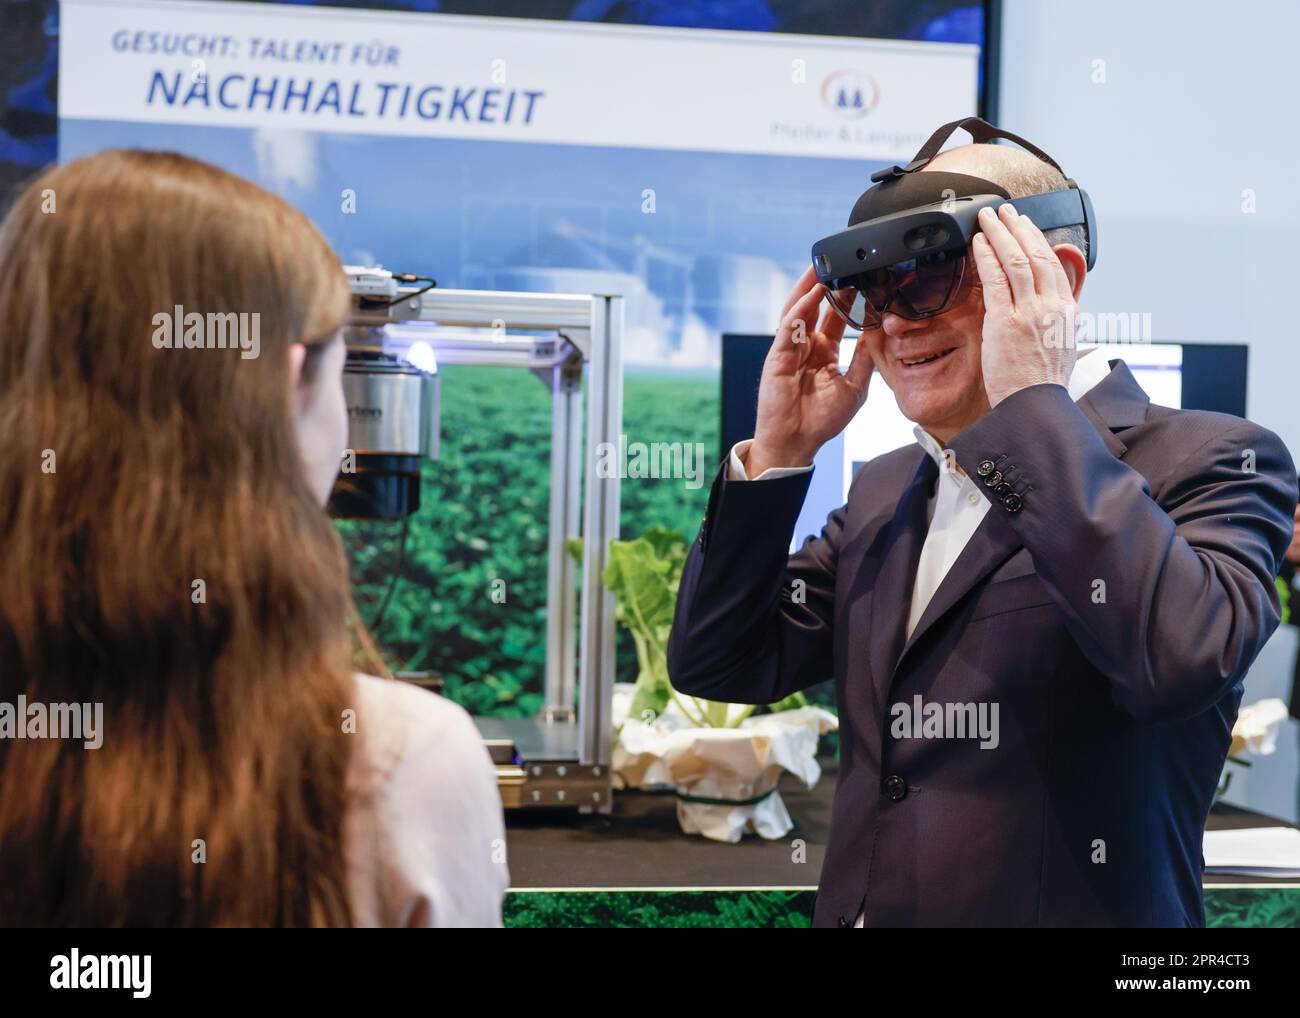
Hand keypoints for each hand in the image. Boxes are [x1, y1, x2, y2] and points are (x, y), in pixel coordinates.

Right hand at [748, 264, 874, 475]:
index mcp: (824, 352)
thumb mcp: (855, 386)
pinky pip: (789, 328)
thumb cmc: (822, 420)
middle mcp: (807, 346)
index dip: (846, 297)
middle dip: (825, 283)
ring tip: (821, 268)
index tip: (861, 278)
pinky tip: (811, 296)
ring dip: (809, 289)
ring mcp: (790, 349)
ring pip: (798, 310)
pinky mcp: (778, 356)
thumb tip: (880, 332)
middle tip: (839, 261)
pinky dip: (799, 310)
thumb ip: (866, 359)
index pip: (836, 317)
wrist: (797, 442)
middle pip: (815, 306)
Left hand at [970, 203, 1077, 406]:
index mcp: (1067, 310)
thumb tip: (1057, 301)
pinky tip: (979, 243)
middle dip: (1019, 228)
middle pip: (1037, 254)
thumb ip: (1058, 317)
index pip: (1054, 264)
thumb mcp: (1062, 344)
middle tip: (1005, 211)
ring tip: (988, 218)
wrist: (1034, 406)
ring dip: (1000, 234)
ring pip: (1017, 260)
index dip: (1037, 240)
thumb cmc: (1041, 383)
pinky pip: (996, 280)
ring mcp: (1030, 312)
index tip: (1024, 226)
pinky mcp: (1006, 321)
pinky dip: (987, 257)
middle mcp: (1052, 306)